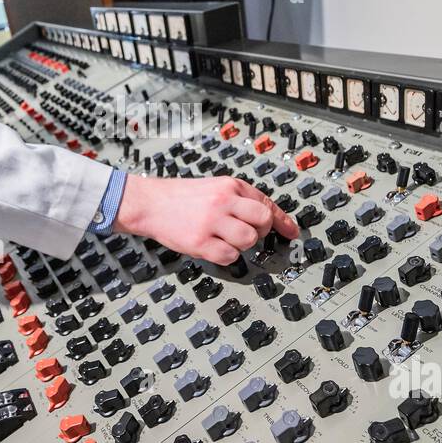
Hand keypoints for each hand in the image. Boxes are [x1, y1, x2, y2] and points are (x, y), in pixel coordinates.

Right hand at [112, 174, 299, 265]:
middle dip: (260, 231)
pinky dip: (226, 256)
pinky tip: (215, 248)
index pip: (266, 203)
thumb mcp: (214, 187)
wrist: (150, 203)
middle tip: (248, 233)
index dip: (283, 221)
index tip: (291, 233)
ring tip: (225, 239)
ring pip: (249, 239)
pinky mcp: (200, 241)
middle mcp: (223, 201)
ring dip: (241, 244)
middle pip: (263, 221)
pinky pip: (230, 256)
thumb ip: (239, 199)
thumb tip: (269, 217)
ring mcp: (212, 221)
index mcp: (229, 186)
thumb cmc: (181, 198)